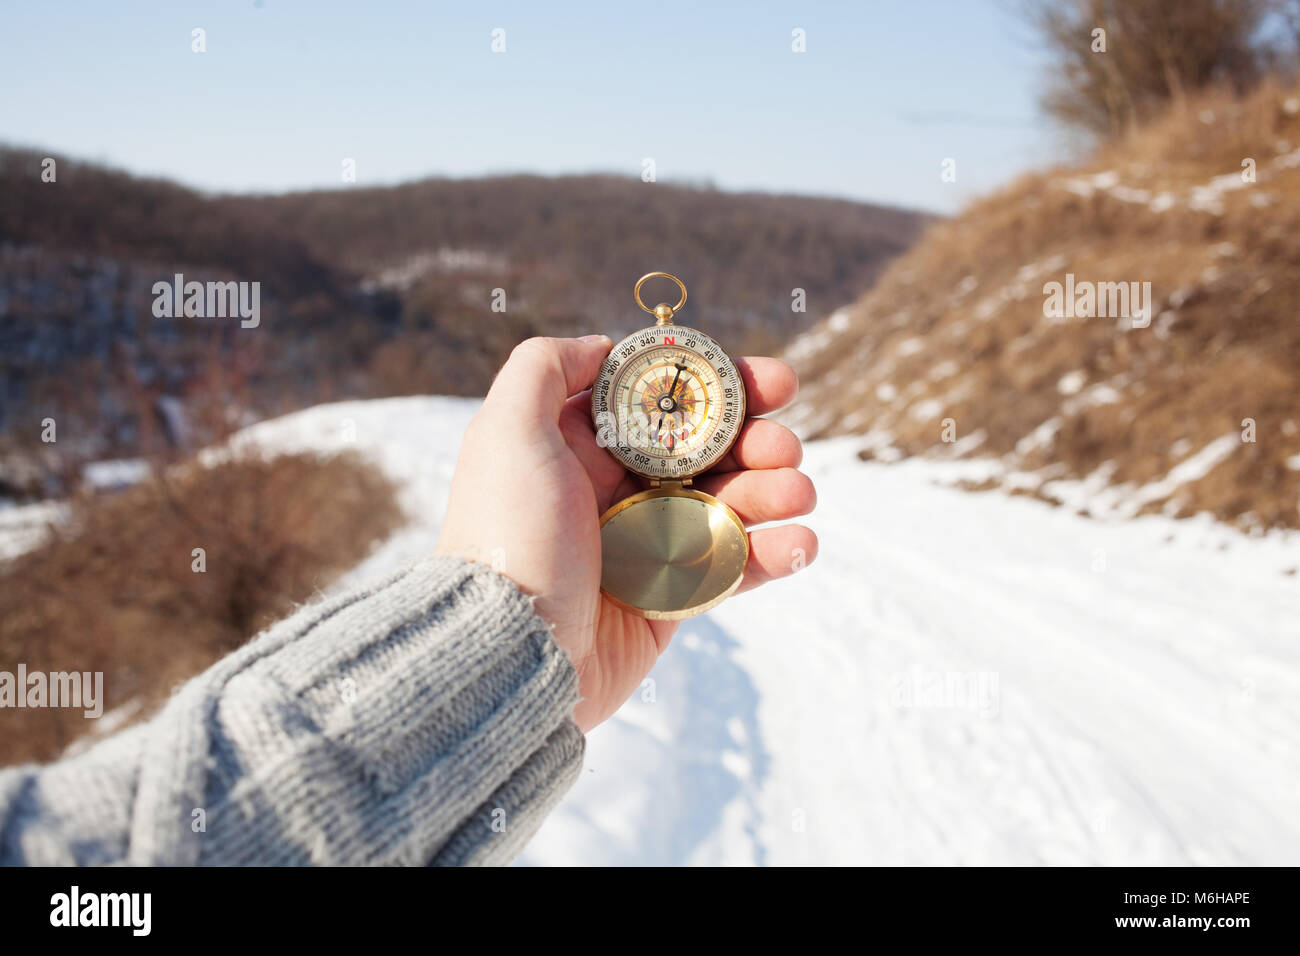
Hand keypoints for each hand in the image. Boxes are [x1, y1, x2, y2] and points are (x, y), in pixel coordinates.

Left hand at [435, 335, 817, 730]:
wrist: (512, 652)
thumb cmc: (510, 537)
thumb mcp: (506, 432)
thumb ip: (544, 367)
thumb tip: (602, 344)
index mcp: (582, 446)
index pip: (664, 400)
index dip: (719, 386)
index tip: (768, 382)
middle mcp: (618, 488)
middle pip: (708, 449)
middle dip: (758, 440)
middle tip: (785, 446)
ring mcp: (651, 542)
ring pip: (731, 503)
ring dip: (775, 491)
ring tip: (798, 494)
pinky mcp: (675, 597)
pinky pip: (736, 565)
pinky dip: (775, 552)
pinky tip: (801, 543)